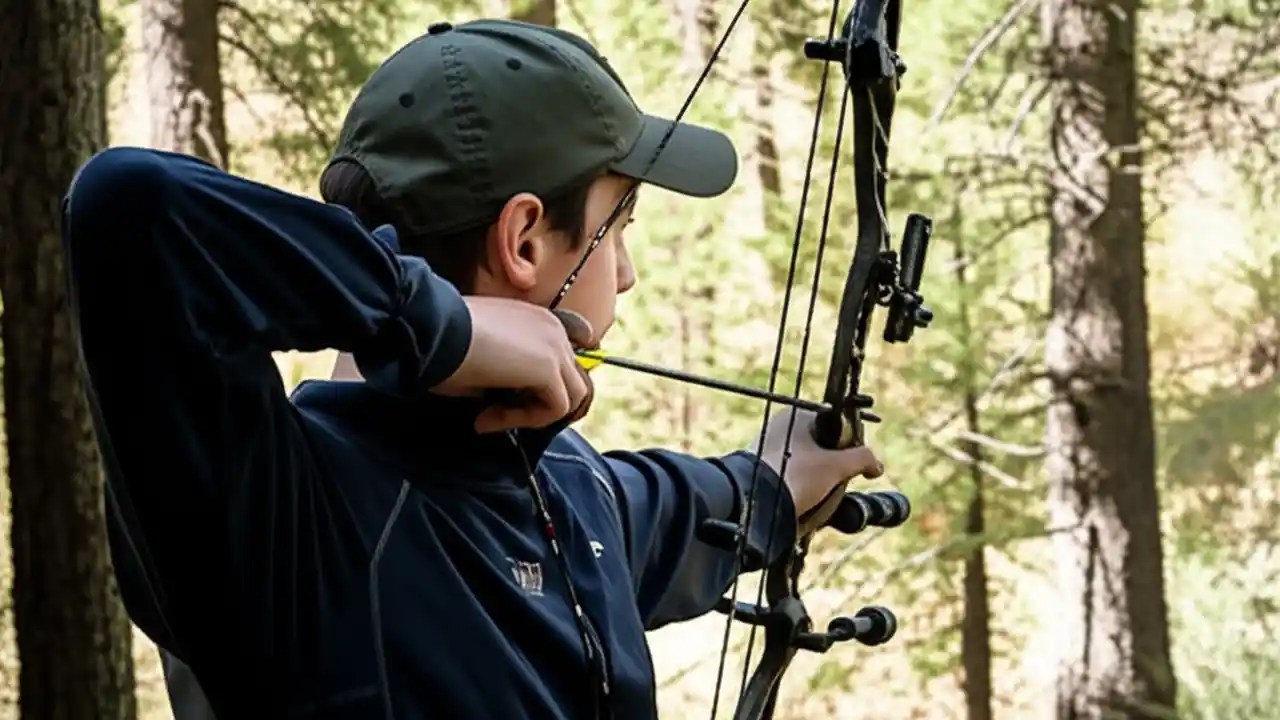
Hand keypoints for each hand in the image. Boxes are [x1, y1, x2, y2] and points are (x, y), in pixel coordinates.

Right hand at [429, 297, 594, 433]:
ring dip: (533, 415)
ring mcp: (556, 347)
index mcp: (537, 319)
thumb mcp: (482, 355)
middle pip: (570, 380)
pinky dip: (526, 420)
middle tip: (492, 413)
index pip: (561, 359)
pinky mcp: (551, 368)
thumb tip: (503, 398)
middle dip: (536, 403)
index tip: (508, 397)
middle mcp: (554, 328)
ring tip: (491, 417)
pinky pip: (556, 408)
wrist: (433, 331)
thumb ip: (506, 372)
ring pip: (571, 396)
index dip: (544, 385)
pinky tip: (490, 417)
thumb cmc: (443, 341)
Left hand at [755, 408, 884, 532]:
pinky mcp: (761, 472)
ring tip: (815, 498)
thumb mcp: (837, 465)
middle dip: (832, 471)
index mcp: (796, 414)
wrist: (757, 504)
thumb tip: (876, 465)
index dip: (848, 446)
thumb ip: (862, 458)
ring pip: (807, 468)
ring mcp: (768, 450)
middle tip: (832, 485)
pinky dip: (800, 493)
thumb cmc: (796, 475)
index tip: (852, 464)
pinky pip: (791, 481)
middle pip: (822, 449)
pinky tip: (802, 505)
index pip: (835, 425)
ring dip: (817, 485)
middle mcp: (780, 428)